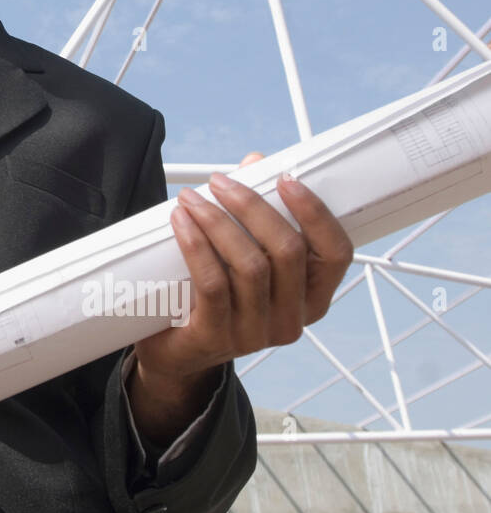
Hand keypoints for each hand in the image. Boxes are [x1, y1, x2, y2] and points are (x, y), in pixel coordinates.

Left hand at [135, 151, 353, 386]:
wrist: (176, 351)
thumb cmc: (215, 295)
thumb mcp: (242, 255)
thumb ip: (254, 211)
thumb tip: (255, 161)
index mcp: (312, 296)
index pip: (337, 253)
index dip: (316, 213)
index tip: (285, 178)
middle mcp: (293, 319)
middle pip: (287, 251)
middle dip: (252, 206)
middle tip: (219, 182)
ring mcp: (256, 333)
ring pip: (249, 266)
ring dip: (218, 221)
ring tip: (191, 198)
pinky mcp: (217, 337)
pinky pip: (213, 284)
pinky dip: (196, 245)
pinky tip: (181, 222)